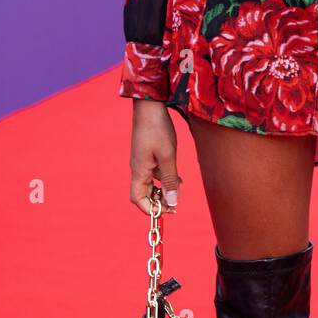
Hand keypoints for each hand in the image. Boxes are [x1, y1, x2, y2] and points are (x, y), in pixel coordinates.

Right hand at [130, 99, 182, 215]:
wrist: (150, 105)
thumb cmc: (157, 129)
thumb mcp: (168, 156)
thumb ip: (170, 179)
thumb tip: (172, 202)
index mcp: (139, 171)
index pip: (137, 199)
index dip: (150, 209)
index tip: (166, 211)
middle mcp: (138, 168)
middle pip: (144, 194)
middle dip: (158, 202)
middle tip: (175, 205)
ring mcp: (142, 161)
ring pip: (151, 183)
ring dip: (163, 189)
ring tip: (179, 190)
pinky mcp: (148, 153)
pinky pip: (154, 172)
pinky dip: (165, 178)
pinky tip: (178, 177)